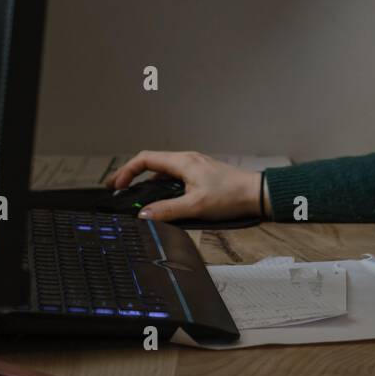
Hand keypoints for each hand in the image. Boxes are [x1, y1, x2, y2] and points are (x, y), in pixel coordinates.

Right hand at [102, 150, 264, 221]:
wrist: (257, 194)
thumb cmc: (231, 195)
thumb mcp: (196, 206)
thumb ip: (167, 210)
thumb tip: (144, 216)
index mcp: (182, 162)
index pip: (145, 159)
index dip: (127, 171)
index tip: (118, 186)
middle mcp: (186, 161)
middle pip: (151, 163)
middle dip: (132, 175)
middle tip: (118, 189)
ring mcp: (194, 168)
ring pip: (162, 172)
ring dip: (146, 181)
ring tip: (134, 195)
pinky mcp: (200, 176)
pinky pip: (173, 178)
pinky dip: (160, 186)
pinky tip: (159, 199)